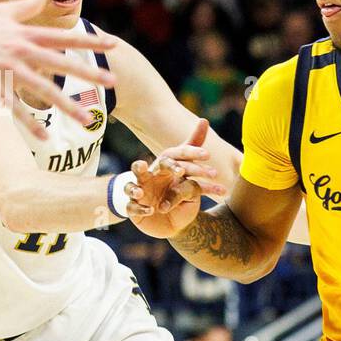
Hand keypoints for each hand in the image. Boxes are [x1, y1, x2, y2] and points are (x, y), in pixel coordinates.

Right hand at [0, 0, 115, 132]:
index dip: (89, 41)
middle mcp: (21, 51)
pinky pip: (16, 109)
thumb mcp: (2, 12)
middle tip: (113, 81)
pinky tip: (45, 138)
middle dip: (88, 73)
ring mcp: (8, 70)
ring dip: (67, 106)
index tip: (113, 45)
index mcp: (26, 35)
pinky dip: (30, 123)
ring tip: (87, 120)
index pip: (64, 38)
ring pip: (44, 90)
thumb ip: (27, 5)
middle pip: (61, 63)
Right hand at [126, 118, 227, 238]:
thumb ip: (194, 152)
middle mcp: (152, 175)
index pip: (178, 155)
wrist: (167, 221)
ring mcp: (141, 190)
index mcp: (166, 167)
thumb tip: (203, 119)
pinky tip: (150, 211)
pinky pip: (132, 206)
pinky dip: (139, 208)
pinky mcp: (134, 207)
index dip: (191, 153)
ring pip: (132, 182)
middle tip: (182, 172)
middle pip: (159, 165)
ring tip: (141, 191)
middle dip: (170, 167)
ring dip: (136, 183)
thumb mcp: (188, 175)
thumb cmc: (174, 191)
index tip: (208, 155)